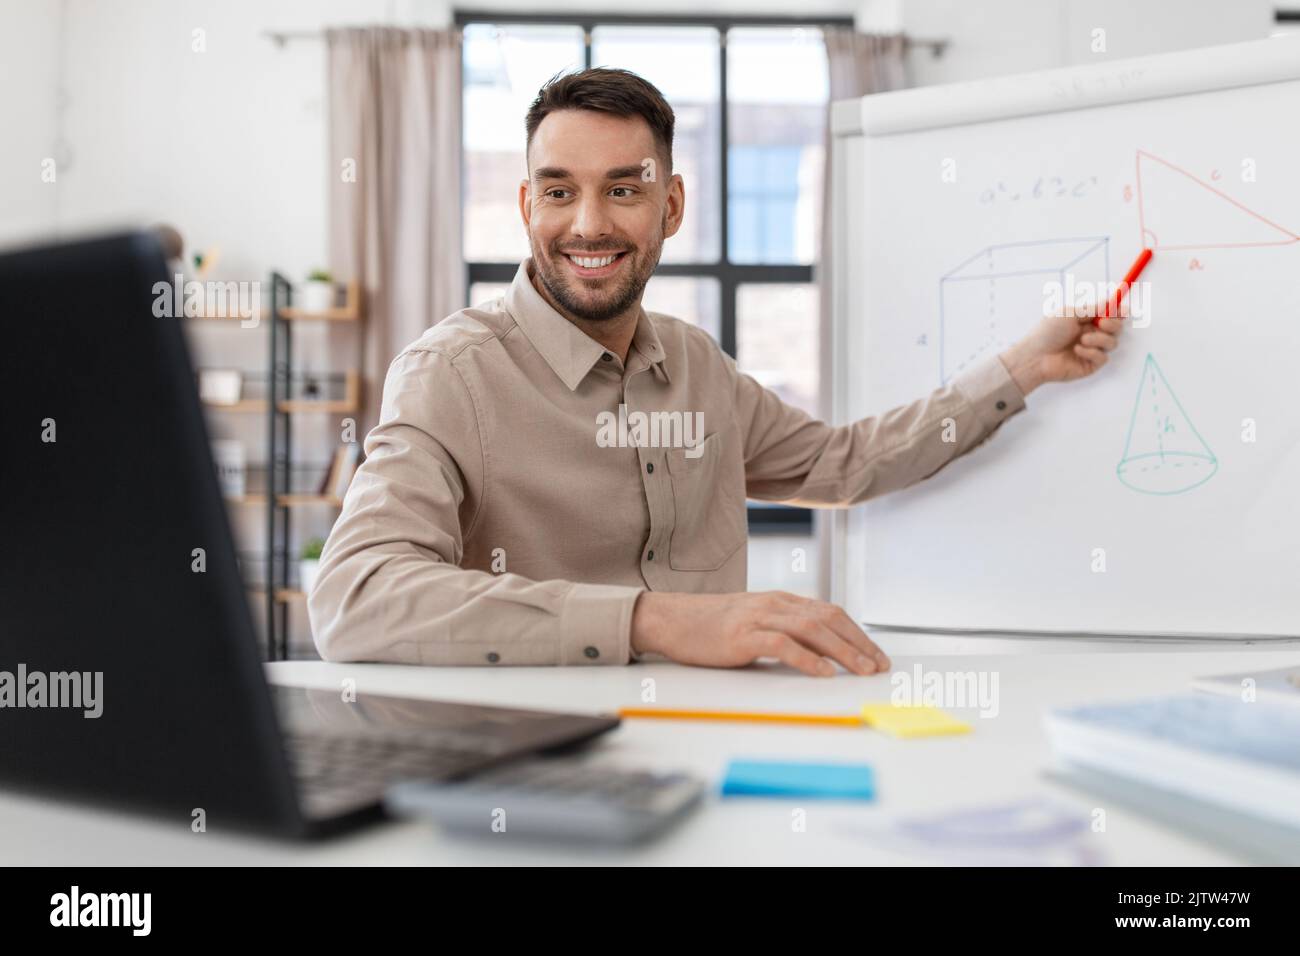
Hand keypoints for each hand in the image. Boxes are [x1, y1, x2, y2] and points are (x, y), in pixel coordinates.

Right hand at [630, 590, 889, 676]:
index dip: (857, 633)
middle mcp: (774, 604)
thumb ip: (782, 630)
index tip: (875, 654)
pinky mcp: (741, 636)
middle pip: (828, 619)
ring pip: (812, 629)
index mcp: (780, 600)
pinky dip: (807, 658)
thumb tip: (818, 653)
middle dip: (858, 644)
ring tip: (861, 670)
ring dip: (842, 651)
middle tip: (878, 666)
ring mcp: (758, 617)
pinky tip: (822, 672)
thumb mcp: (753, 621)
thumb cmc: (710, 626)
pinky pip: (782, 644)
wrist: (670, 619)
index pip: (829, 612)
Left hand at [999, 304, 1124, 394]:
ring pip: (1112, 343)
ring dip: (1099, 339)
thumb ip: (1091, 309)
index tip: (1124, 309)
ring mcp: (1092, 350)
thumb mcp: (1069, 314)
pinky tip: (1077, 350)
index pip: (1109, 314)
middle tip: (1102, 323)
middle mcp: (1092, 334)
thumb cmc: (1047, 332)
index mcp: (1086, 320)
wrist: (1035, 356)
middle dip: (1113, 324)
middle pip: (1116, 328)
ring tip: (1081, 339)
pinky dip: (1092, 352)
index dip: (1119, 311)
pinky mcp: (1091, 365)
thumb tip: (1110, 303)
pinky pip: (1103, 357)